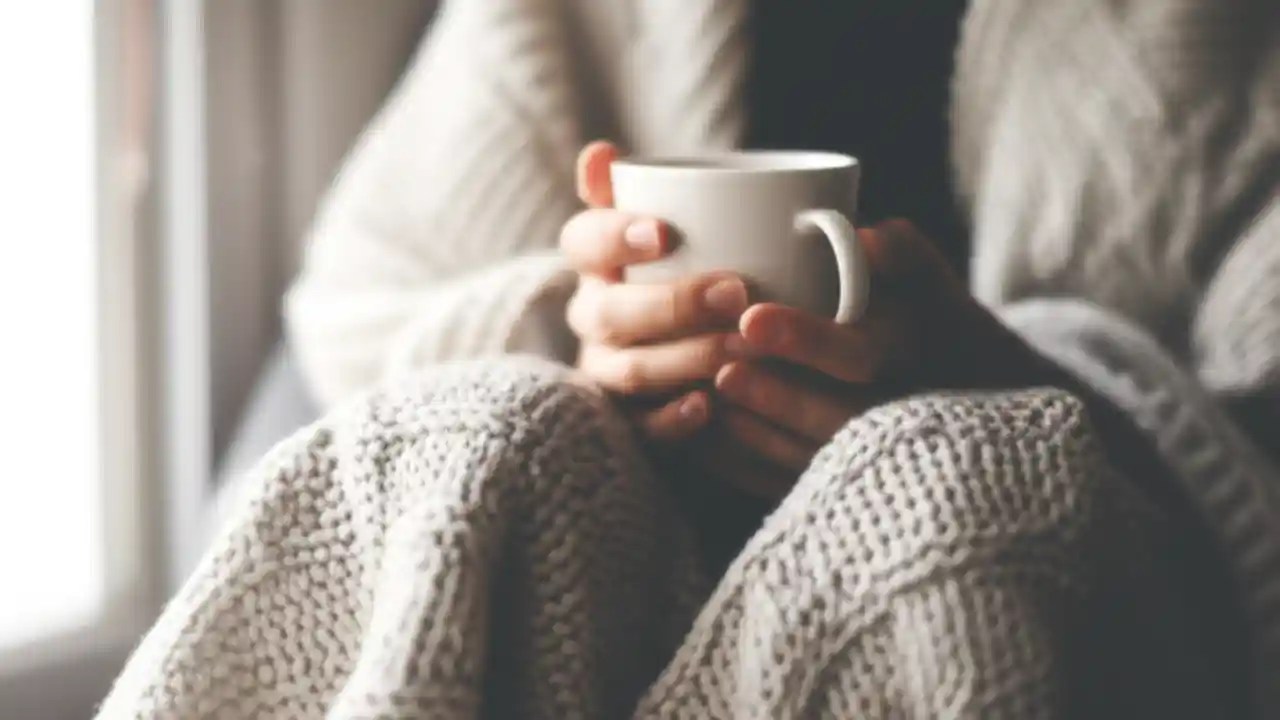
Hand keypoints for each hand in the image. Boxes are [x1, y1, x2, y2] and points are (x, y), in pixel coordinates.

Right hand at [562, 141, 751, 439]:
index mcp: (597, 263)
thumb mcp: (680, 229)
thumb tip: (600, 152)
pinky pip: (639, 428)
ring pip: (627, 370)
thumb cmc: (693, 272)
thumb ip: (646, 192)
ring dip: (686, 357)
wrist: (710, 355)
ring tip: (742, 347)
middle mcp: (593, 318)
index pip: (582, 242)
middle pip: (606, 312)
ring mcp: (606, 372)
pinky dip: (672, 418)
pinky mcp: (629, 423)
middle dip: (671, 303)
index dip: (614, 237)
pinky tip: (708, 406)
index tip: (664, 231)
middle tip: (737, 292)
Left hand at [709, 220, 1064, 498]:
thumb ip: (906, 257)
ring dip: (756, 435)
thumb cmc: (947, 335)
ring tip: (706, 405)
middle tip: (721, 371)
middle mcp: (899, 418)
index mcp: (914, 361)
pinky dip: (749, 469)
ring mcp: (875, 461)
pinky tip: (706, 443)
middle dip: (776, 397)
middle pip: (834, 417)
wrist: (985, 411)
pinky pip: (795, 487)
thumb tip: (863, 240)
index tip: (753, 319)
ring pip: (811, 458)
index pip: (862, 356)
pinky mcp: (849, 490)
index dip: (808, 339)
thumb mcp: (937, 290)